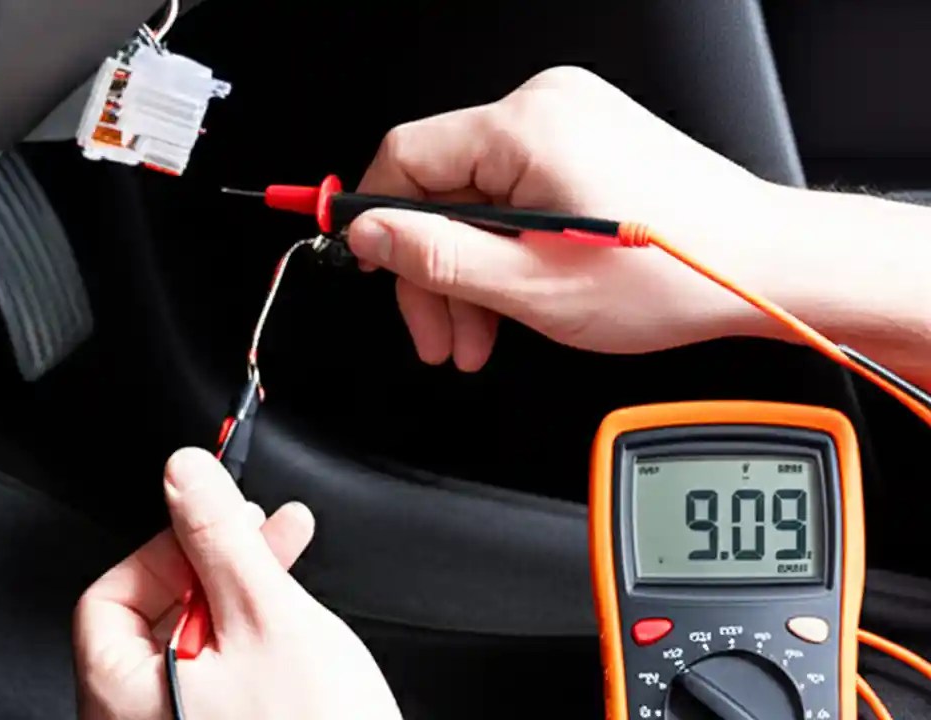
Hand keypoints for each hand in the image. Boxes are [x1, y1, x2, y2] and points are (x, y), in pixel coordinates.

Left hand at [74, 448, 400, 719]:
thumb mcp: (266, 617)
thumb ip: (220, 538)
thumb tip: (186, 474)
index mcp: (120, 692)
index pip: (111, 593)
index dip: (167, 546)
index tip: (219, 521)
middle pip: (153, 618)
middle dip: (216, 565)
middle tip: (269, 535)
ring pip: (190, 651)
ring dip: (240, 602)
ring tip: (291, 579)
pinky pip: (214, 687)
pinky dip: (248, 650)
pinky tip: (291, 636)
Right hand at [346, 66, 785, 370]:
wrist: (763, 269)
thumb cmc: (673, 277)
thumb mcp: (533, 285)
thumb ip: (438, 256)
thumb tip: (370, 235)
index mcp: (527, 129)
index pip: (405, 158)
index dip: (376, 222)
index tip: (367, 267)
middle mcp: (547, 110)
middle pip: (440, 186)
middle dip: (431, 269)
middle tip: (439, 334)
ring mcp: (571, 124)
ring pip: (477, 198)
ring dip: (468, 271)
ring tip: (478, 335)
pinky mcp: (587, 145)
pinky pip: (514, 193)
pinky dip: (505, 248)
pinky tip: (510, 299)